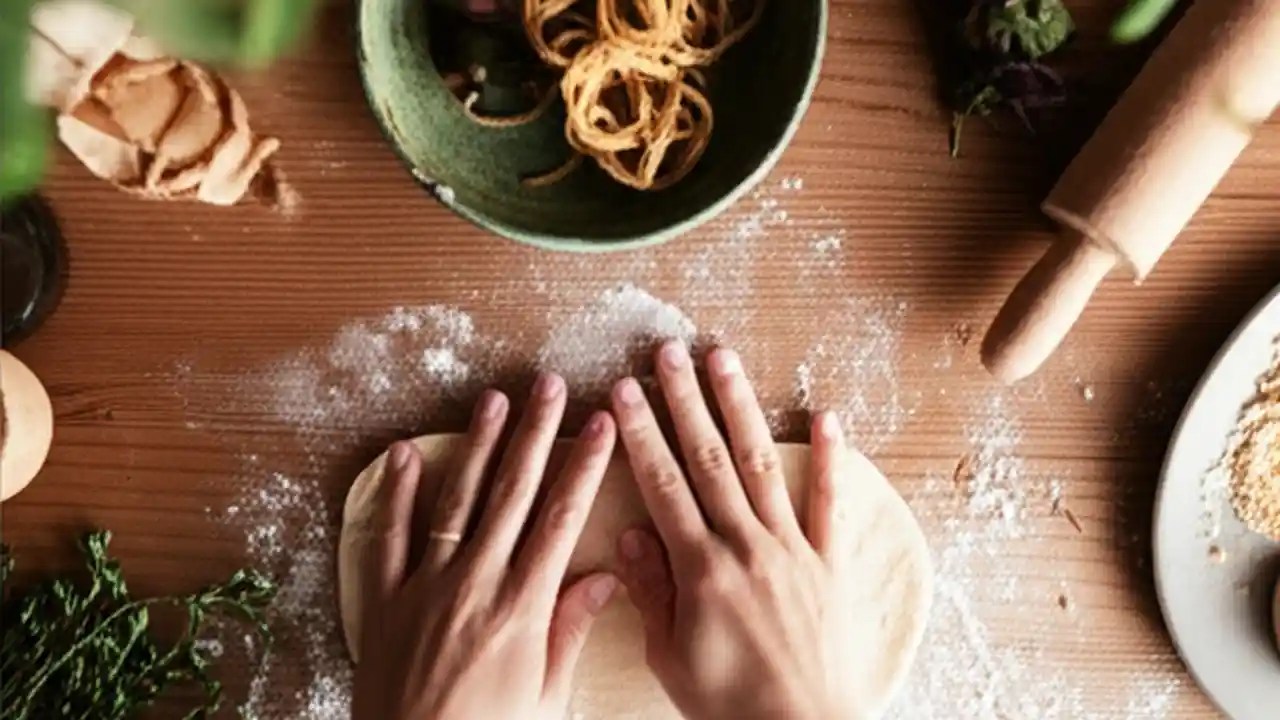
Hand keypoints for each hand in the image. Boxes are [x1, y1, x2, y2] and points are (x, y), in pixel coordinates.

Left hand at [352, 374, 620, 719]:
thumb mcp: (546, 697)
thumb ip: (570, 630)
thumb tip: (603, 577)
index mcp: (522, 608)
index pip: (561, 518)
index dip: (584, 466)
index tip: (600, 425)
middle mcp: (475, 585)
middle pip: (513, 493)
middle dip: (535, 434)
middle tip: (547, 386)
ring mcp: (425, 589)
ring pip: (457, 500)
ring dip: (477, 446)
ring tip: (493, 400)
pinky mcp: (383, 603)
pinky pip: (389, 536)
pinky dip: (396, 492)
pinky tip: (408, 453)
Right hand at [609, 343, 859, 719]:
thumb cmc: (729, 705)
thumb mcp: (670, 657)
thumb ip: (652, 593)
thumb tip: (633, 535)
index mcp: (701, 569)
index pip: (662, 485)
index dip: (642, 435)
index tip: (625, 391)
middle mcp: (747, 546)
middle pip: (709, 459)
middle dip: (685, 401)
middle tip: (668, 352)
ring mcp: (793, 550)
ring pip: (761, 466)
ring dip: (741, 408)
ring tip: (724, 360)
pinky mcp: (830, 563)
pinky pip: (831, 503)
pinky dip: (831, 459)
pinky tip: (826, 417)